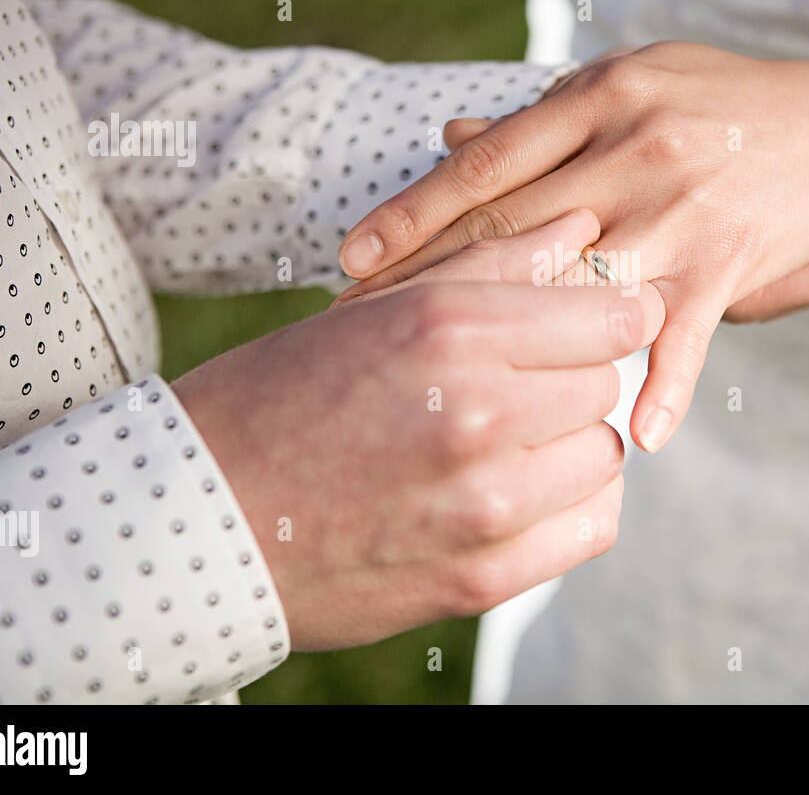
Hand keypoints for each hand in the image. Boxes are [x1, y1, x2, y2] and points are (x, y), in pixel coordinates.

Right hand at [173, 215, 662, 649]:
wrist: (194, 517)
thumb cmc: (279, 396)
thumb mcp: (376, 310)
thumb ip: (493, 267)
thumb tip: (585, 230)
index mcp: (452, 329)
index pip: (614, 316)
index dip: (614, 315)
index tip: (596, 325)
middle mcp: (479, 413)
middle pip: (604, 385)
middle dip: (572, 380)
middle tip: (517, 388)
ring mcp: (485, 504)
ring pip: (604, 457)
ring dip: (570, 446)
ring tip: (509, 444)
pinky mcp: (483, 578)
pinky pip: (590, 528)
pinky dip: (571, 508)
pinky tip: (521, 493)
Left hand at [336, 42, 808, 450]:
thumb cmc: (723, 105)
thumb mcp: (629, 87)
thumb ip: (545, 120)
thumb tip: (451, 135)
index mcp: (598, 97)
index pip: (487, 166)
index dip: (413, 214)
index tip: (348, 261)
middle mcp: (632, 145)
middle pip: (513, 228)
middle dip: (433, 285)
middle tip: (365, 334)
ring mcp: (682, 203)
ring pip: (583, 284)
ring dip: (518, 348)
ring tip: (459, 398)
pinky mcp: (731, 254)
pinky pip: (687, 329)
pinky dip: (665, 382)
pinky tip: (638, 436)